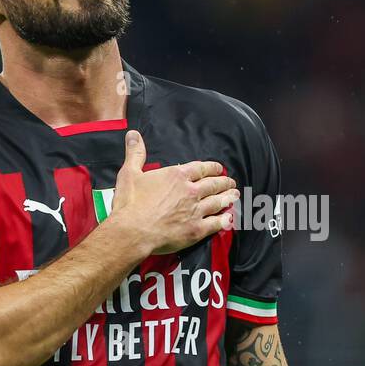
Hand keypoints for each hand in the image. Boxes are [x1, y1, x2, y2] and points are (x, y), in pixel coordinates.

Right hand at [110, 130, 239, 254]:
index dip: (212, 167)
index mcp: (177, 176)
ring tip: (234, 195)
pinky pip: (216, 223)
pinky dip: (224, 220)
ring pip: (218, 202)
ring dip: (227, 197)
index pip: (200, 168)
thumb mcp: (129, 173)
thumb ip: (135, 153)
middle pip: (213, 184)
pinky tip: (229, 218)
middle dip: (223, 182)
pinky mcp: (196, 229)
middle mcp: (190, 191)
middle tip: (231, 182)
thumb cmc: (130, 203)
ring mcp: (196, 211)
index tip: (219, 168)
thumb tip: (133, 134)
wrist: (133, 231)